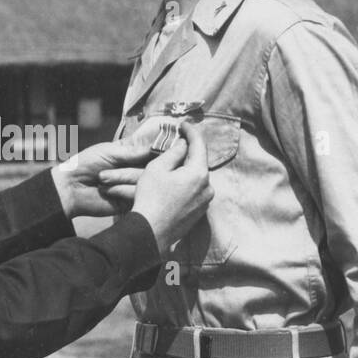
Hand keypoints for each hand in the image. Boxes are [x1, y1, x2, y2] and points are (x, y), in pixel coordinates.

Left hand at [51, 118, 176, 218]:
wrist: (71, 189)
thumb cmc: (85, 164)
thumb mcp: (109, 152)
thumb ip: (134, 150)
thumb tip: (156, 146)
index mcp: (132, 153)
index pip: (152, 149)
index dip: (156, 148)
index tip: (156, 147)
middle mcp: (136, 169)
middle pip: (152, 164)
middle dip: (129, 166)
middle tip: (105, 170)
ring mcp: (135, 185)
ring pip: (145, 178)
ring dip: (121, 177)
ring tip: (101, 178)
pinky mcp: (131, 201)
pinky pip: (138, 193)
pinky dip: (122, 189)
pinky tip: (105, 190)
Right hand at [128, 120, 212, 255]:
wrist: (150, 232)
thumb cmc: (151, 198)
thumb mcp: (157, 168)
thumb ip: (174, 153)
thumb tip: (184, 145)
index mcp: (199, 173)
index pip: (199, 145)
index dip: (191, 131)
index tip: (183, 125)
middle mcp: (208, 187)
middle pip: (199, 163)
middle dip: (188, 153)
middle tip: (176, 143)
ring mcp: (205, 202)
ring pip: (197, 179)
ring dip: (186, 170)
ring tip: (172, 166)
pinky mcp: (199, 213)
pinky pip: (194, 192)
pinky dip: (186, 185)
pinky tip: (172, 186)